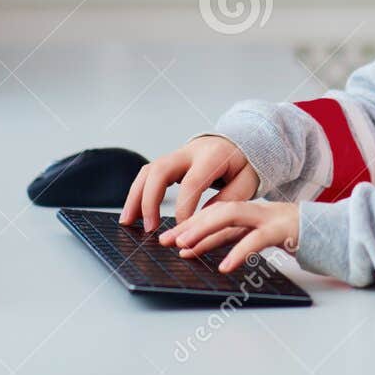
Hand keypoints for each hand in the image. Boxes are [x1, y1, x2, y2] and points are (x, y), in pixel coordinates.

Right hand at [119, 135, 258, 230]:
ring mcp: (176, 155)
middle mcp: (190, 152)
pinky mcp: (169, 162)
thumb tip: (202, 220)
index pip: (192, 182)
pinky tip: (132, 214)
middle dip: (150, 200)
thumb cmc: (244, 164)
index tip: (182, 231)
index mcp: (212, 156)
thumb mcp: (247, 180)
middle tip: (149, 228)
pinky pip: (148, 175)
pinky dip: (137, 193)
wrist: (238, 142)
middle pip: (160, 170)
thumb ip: (229, 199)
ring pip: (148, 171)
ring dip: (135, 197)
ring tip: (127, 222)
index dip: (184, 208)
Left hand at [165, 200, 299, 272]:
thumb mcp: (255, 237)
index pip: (213, 214)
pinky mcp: (284, 230)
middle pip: (217, 211)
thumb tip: (195, 250)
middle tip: (167, 241)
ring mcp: (270, 217)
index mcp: (248, 212)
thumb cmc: (292, 236)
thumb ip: (230, 239)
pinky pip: (257, 239)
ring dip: (206, 230)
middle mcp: (256, 211)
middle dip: (190, 225)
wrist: (331, 232)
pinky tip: (224, 266)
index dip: (189, 225)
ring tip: (186, 246)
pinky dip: (239, 252)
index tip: (167, 239)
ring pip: (232, 215)